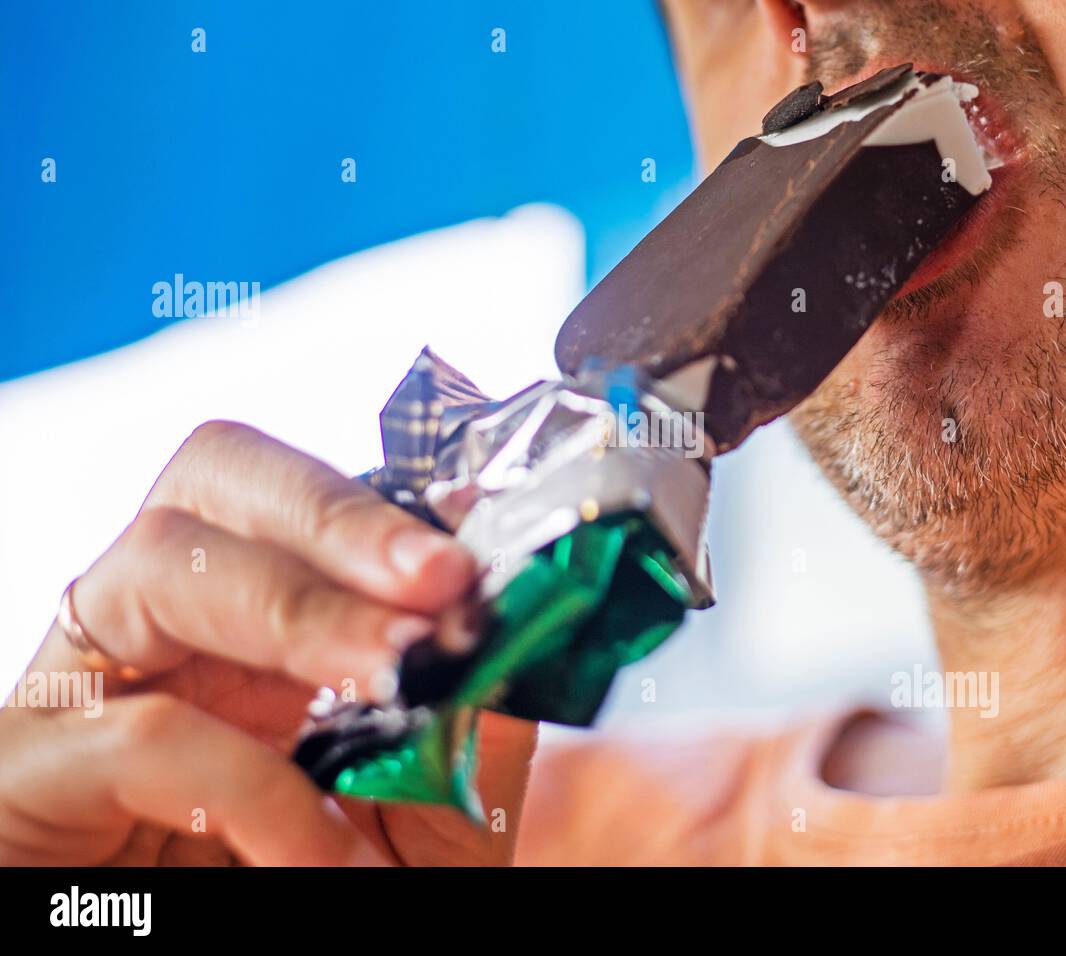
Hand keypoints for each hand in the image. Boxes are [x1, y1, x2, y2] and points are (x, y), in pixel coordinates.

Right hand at [0, 420, 536, 865]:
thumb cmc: (322, 887)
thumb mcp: (424, 810)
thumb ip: (466, 718)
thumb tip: (523, 620)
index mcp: (257, 620)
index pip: (305, 498)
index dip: (394, 508)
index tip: (478, 556)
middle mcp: (165, 624)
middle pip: (217, 476)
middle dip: (341, 516)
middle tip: (440, 581)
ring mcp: (85, 685)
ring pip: (164, 560)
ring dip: (301, 610)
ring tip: (397, 672)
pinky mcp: (28, 771)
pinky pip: (138, 730)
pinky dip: (250, 783)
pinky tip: (320, 848)